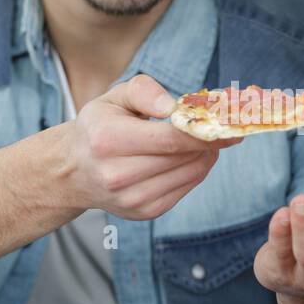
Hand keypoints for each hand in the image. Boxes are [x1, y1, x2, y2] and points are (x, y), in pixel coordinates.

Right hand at [59, 74, 238, 220]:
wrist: (73, 171)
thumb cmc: (100, 126)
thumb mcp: (113, 98)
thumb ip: (144, 91)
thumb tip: (174, 107)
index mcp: (107, 140)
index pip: (170, 139)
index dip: (205, 131)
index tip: (230, 123)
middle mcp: (117, 174)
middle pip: (184, 157)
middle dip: (210, 140)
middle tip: (226, 127)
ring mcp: (131, 199)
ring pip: (190, 174)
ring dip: (206, 155)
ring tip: (205, 139)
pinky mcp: (144, 212)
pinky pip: (185, 188)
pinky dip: (195, 170)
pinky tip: (189, 156)